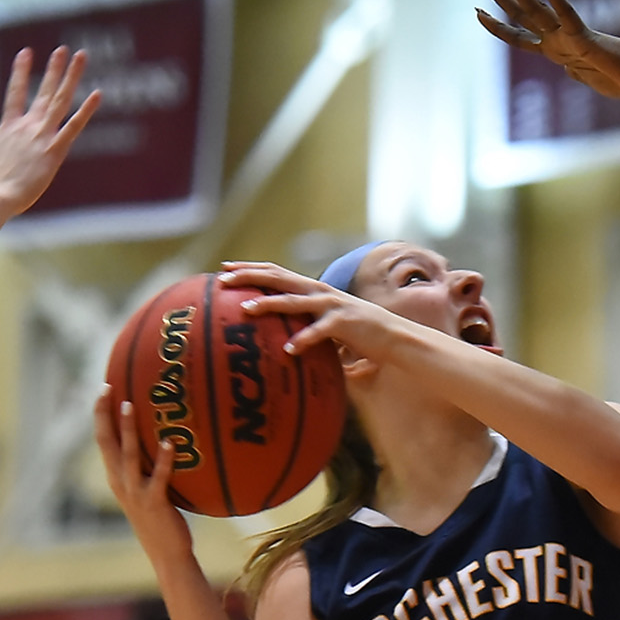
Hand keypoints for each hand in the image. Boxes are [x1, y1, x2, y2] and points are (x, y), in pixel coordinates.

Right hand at [0, 47, 102, 211]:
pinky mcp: (54, 152)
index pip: (15, 92)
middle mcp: (27, 127)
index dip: (21, 71)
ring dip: (71, 77)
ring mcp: (41, 137)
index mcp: (8, 126)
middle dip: (54, 69)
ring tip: (81, 56)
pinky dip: (86, 111)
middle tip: (63, 50)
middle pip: (44, 91)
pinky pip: (73, 127)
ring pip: (60, 100)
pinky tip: (97, 94)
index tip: (26, 52)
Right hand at [94, 391, 193, 562]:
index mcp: (117, 478)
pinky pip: (158, 477)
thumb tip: (163, 437)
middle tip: (107, 388)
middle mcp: (120, 483)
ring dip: (128, 429)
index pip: (103, 441)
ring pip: (128, 455)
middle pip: (106, 443)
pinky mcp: (154, 502)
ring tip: (131, 405)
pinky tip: (168, 443)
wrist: (167, 555)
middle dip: (105, 414)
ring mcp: (135, 493)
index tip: (104, 389)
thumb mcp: (149, 491)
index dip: (101, 415)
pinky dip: (162, 459)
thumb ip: (149, 468)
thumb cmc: (162, 521)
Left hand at [218, 261, 409, 370]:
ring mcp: (333, 305)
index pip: (277, 273)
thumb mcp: (326, 326)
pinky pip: (320, 331)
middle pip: (278, 278)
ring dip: (270, 304)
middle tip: (223, 280)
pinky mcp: (345, 323)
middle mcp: (320, 292)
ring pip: (295, 301)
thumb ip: (304, 327)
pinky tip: (289, 349)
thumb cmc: (358, 336)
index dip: (251, 269)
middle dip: (249, 277)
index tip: (225, 270)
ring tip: (247, 310)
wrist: (395, 338)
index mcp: (313, 290)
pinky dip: (304, 339)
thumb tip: (278, 342)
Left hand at [475, 0, 619, 99]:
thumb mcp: (590, 80)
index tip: (478, 11)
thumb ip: (576, 72)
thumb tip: (569, 70)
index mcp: (557, 51)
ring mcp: (569, 36)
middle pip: (521, 14)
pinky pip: (566, 13)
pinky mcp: (584, 37)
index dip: (497, 25)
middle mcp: (559, 40)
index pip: (519, 36)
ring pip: (535, 9)